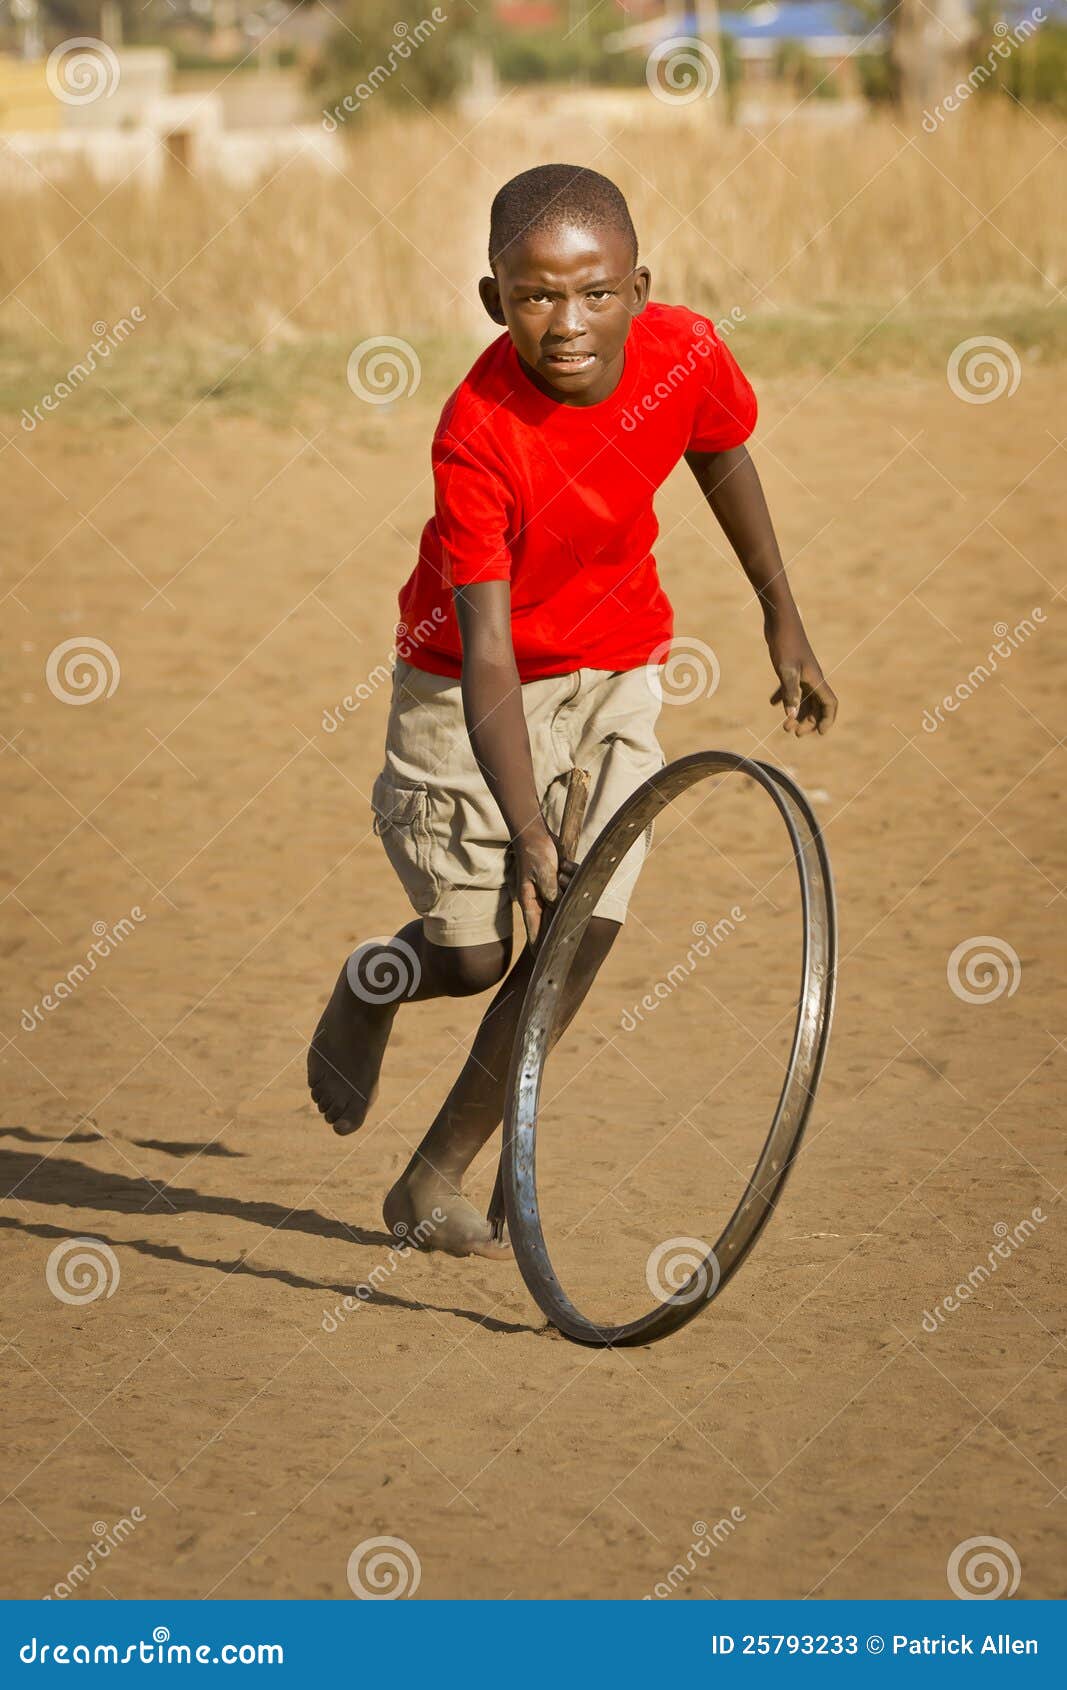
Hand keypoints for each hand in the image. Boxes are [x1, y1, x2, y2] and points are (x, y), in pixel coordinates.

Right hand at [513, 822, 576, 947]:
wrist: (535, 832)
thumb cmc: (534, 853)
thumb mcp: (543, 874)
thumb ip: (553, 893)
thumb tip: (562, 909)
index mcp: (530, 902)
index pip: (534, 931)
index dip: (539, 947)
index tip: (543, 963)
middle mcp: (540, 900)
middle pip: (553, 921)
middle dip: (561, 922)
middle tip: (567, 939)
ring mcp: (549, 891)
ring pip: (564, 903)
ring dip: (568, 890)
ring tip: (560, 871)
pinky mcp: (557, 882)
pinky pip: (570, 887)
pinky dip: (571, 876)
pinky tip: (565, 864)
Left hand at [766, 615, 837, 736]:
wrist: (780, 620)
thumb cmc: (785, 643)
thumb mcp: (786, 670)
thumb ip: (790, 694)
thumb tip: (792, 717)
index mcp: (816, 679)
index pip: (830, 704)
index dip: (827, 720)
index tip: (819, 734)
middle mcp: (812, 677)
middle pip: (816, 706)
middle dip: (807, 721)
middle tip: (791, 732)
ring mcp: (802, 672)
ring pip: (804, 698)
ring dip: (797, 712)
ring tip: (785, 725)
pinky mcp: (791, 666)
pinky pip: (791, 687)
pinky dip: (784, 697)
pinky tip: (772, 703)